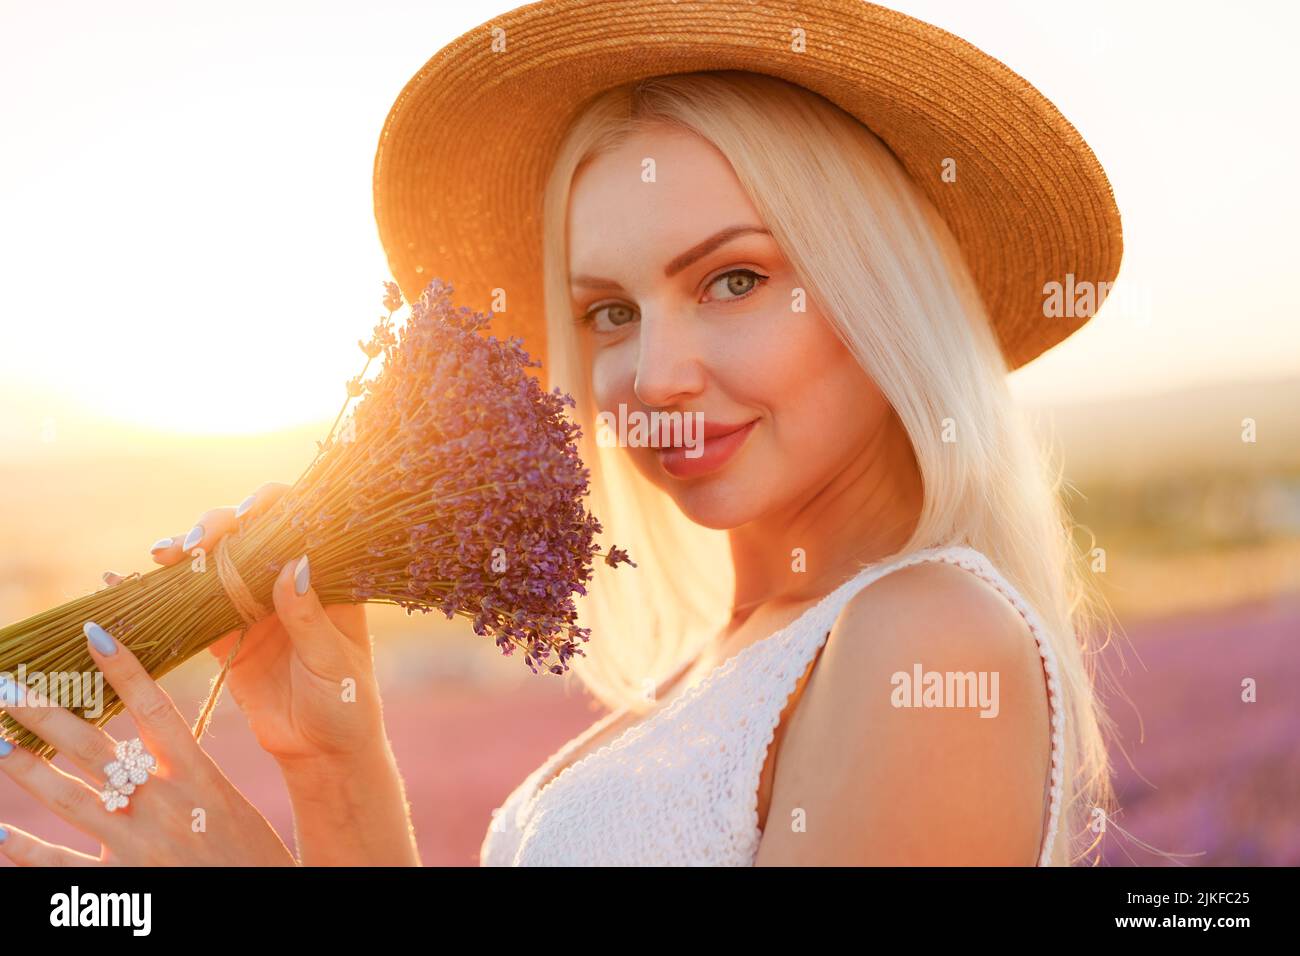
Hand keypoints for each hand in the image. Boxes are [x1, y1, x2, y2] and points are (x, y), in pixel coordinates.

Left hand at [0, 622, 294, 864]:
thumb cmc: (252, 858)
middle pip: (96, 749)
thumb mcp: (229, 805)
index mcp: (200, 778)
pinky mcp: (122, 889)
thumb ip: (191, 776)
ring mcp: (139, 846)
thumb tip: (154, 747)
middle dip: (48, 714)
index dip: (124, 670)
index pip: (156, 710)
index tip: (92, 633)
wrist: (269, 910)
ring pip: (70, 799)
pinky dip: (26, 850)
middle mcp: (165, 805)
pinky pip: (61, 867)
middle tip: (7, 685)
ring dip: (27, 768)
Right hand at [106, 482, 385, 767]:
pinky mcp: (225, 635)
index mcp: (326, 578)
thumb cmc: (345, 704)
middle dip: (218, 526)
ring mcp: (254, 605)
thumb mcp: (333, 663)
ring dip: (186, 551)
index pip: (301, 521)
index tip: (248, 512)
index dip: (273, 505)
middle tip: (195, 544)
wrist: (322, 752)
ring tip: (164, 554)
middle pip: (249, 533)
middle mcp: (288, 582)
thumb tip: (294, 564)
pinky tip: (138, 578)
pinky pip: (192, 605)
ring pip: (216, 563)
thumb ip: (310, 618)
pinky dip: (165, 591)